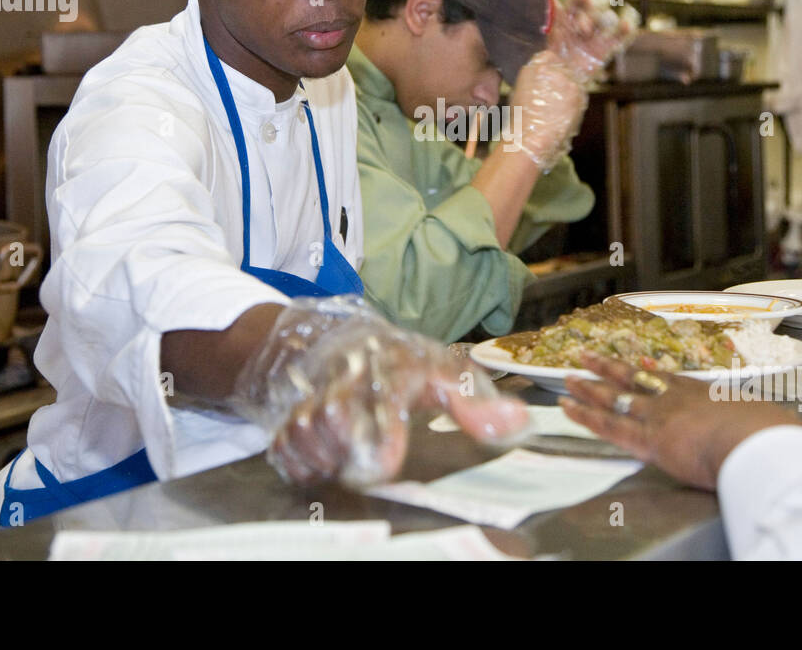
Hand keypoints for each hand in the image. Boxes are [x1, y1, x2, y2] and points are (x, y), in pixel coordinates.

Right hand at [242, 297, 528, 486]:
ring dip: (324, 456)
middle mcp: (348, 378)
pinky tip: (320, 459)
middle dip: (345, 448)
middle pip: (331, 418)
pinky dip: (299, 462)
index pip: (383, 397)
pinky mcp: (289, 414)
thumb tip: (519, 424)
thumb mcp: (445, 373)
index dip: (382, 432)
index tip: (383, 464)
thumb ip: (477, 404)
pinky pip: (283, 448)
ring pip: (304, 434)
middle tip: (364, 463)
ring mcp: (314, 394)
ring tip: (346, 455)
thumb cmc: (402, 364)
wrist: (341, 338)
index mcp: (391, 367)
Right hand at [509, 50, 586, 169]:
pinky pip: (580, 94)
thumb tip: (546, 81)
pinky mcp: (579, 94)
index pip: (549, 57)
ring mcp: (568, 80)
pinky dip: (575, 103)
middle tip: (554, 99)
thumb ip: (535, 80)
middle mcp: (553, 69)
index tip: (549, 80)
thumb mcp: (520, 91)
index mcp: (534, 66)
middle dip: (562, 81)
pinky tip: (564, 115)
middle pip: (564, 68)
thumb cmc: (521, 121)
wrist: (531, 139)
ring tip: (557, 110)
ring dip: (570, 93)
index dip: (551, 69)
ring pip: (574, 81)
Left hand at [545, 0, 634, 82]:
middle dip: (591, 14)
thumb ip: (555, 16)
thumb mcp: (553, 34)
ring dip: (604, 21)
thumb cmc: (554, 56)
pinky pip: (619, 35)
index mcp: (570, 15)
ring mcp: (597, 33)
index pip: (578, 0)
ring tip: (591, 35)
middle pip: (596, 7)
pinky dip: (624, 30)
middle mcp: (585, 20)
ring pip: (607, 18)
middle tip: (583, 30)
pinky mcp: (607, 46)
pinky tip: (626, 25)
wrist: (562, 77)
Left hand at [559, 353, 800, 489]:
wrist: (755, 441)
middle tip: (585, 356)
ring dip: (588, 387)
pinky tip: (568, 407)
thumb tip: (769, 424)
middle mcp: (674, 397)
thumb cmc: (765, 433)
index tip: (632, 362)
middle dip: (607, 368)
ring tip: (567, 378)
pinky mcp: (648, 437)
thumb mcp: (760, 417)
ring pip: (614, 397)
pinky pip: (609, 425)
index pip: (666, 379)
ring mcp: (658, 414)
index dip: (646, 371)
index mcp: (701, 392)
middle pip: (633, 379)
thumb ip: (752, 418)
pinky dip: (586, 415)